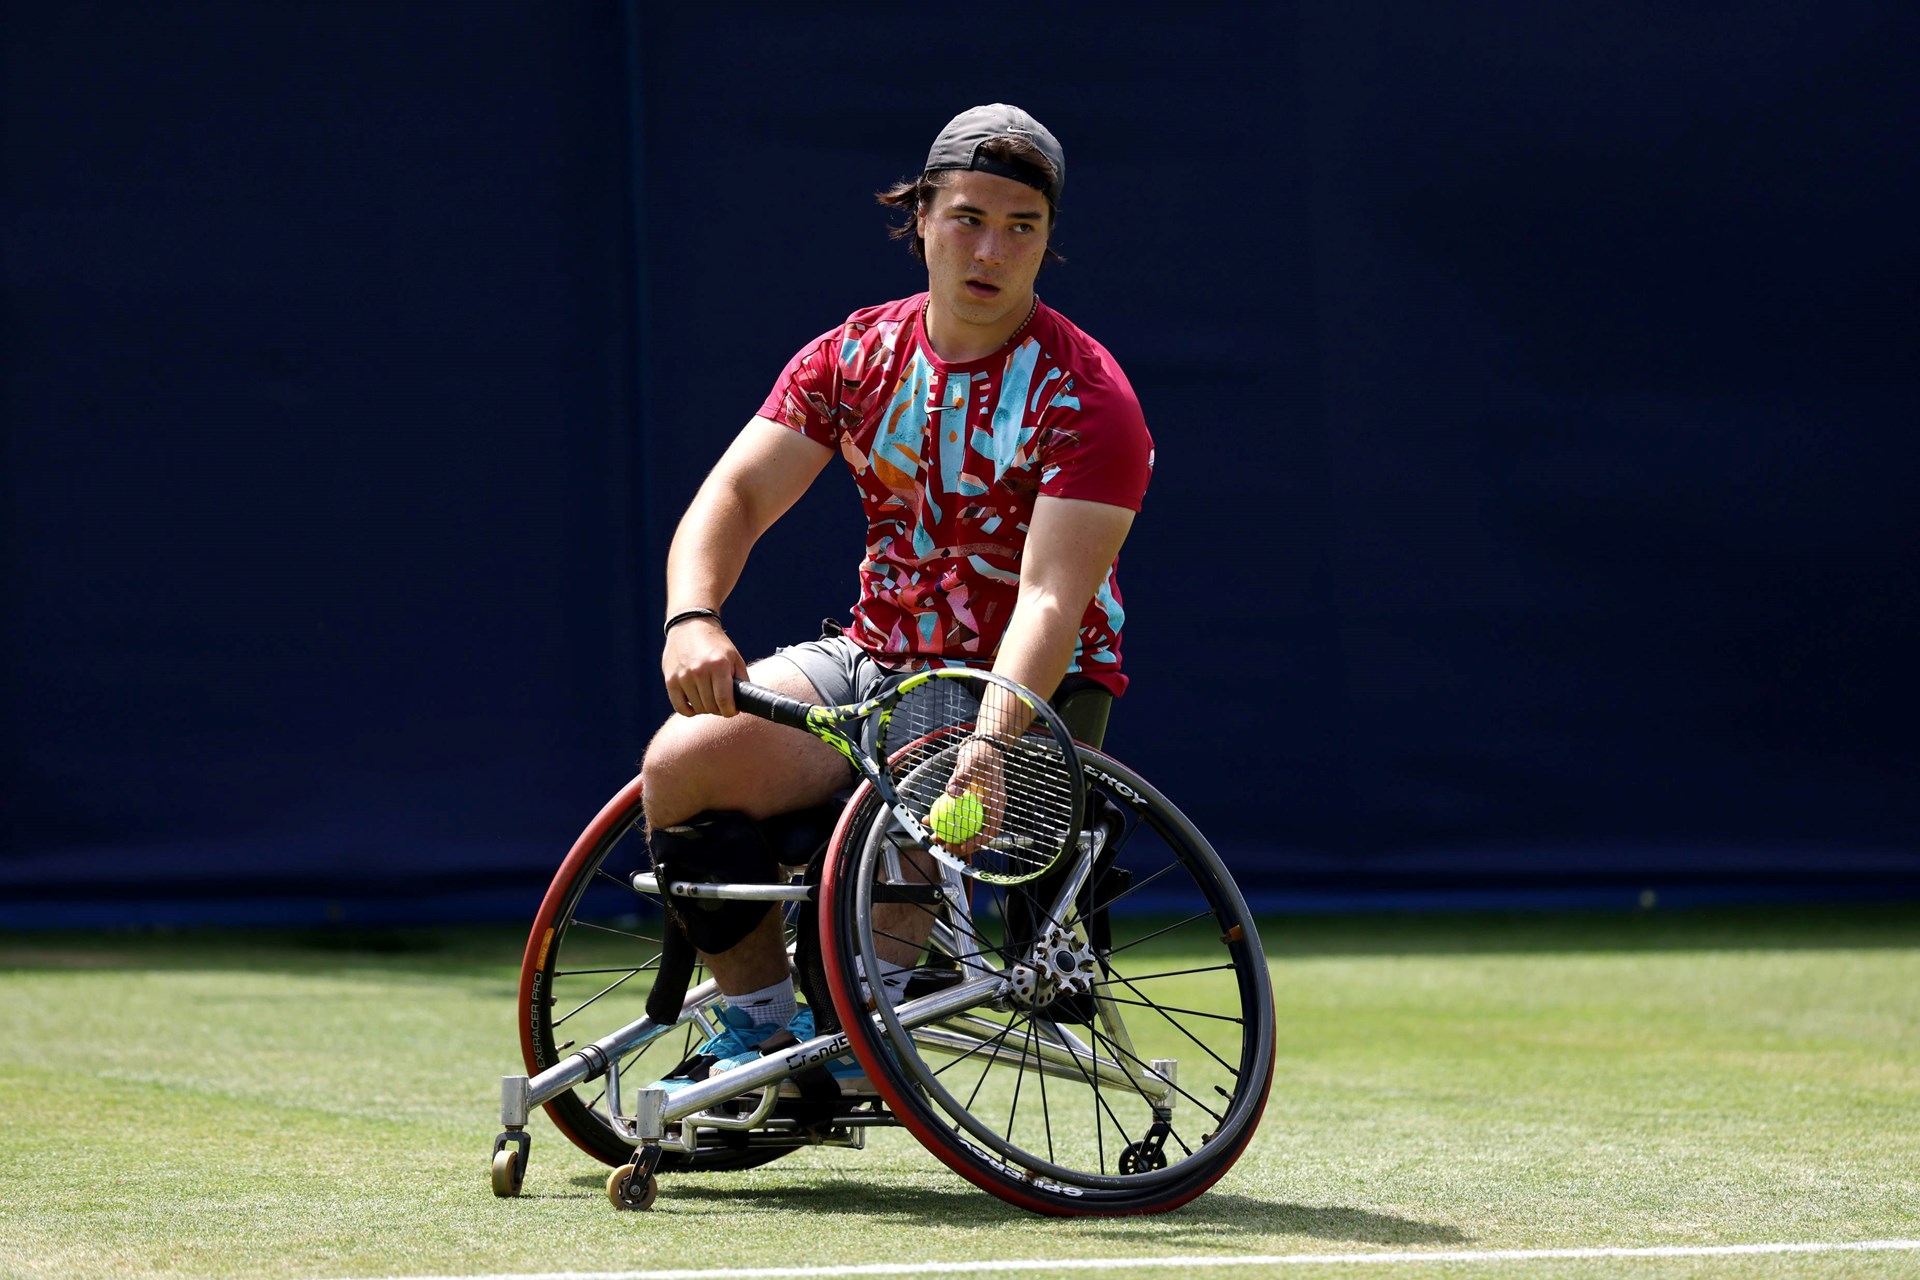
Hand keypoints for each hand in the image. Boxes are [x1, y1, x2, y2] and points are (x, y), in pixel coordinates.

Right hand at [661, 618, 746, 715]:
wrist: (690, 625)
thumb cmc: (716, 644)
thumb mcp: (734, 657)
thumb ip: (742, 680)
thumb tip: (744, 704)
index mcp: (718, 665)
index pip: (724, 701)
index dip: (730, 711)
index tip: (732, 710)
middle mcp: (700, 671)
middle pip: (711, 707)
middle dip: (719, 709)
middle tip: (721, 703)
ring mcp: (683, 676)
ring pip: (697, 708)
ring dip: (705, 708)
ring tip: (708, 699)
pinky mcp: (670, 680)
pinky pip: (680, 707)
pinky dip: (689, 710)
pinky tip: (694, 704)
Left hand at [942, 733, 1009, 854]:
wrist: (983, 745)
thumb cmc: (982, 752)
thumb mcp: (972, 762)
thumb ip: (962, 776)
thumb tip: (952, 792)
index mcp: (996, 803)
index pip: (990, 830)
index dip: (977, 842)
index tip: (961, 847)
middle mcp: (988, 808)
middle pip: (976, 832)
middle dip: (960, 843)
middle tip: (944, 844)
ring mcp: (979, 806)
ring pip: (965, 826)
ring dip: (951, 833)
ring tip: (935, 836)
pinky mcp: (968, 802)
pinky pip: (957, 814)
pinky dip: (945, 818)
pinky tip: (931, 818)